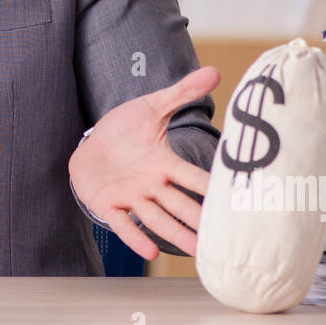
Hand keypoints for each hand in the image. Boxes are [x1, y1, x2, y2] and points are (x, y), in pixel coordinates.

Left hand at [69, 66, 219, 259]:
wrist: (90, 143)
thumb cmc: (124, 130)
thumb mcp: (151, 107)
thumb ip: (182, 93)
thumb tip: (216, 72)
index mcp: (164, 162)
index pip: (193, 176)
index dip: (211, 187)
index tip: (234, 200)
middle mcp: (152, 184)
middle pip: (180, 204)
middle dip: (199, 220)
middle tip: (221, 239)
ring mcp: (131, 196)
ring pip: (157, 218)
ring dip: (176, 234)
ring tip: (196, 251)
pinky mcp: (108, 204)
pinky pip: (124, 223)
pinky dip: (136, 236)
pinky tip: (151, 252)